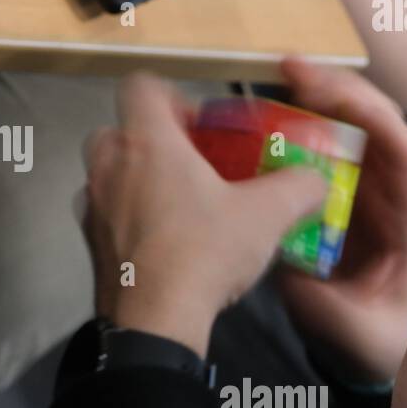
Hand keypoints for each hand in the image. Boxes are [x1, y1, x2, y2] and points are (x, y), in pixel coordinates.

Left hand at [83, 73, 327, 355]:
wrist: (153, 322)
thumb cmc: (204, 252)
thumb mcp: (268, 214)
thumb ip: (298, 185)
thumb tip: (317, 178)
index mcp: (146, 141)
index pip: (141, 86)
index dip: (170, 94)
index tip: (198, 122)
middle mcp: (109, 165)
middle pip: (122, 130)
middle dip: (154, 140)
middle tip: (193, 162)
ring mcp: (93, 204)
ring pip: (110, 173)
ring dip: (139, 178)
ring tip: (181, 203)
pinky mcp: (89, 242)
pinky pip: (108, 212)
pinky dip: (130, 216)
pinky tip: (164, 241)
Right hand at [275, 57, 406, 384]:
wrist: (375, 352)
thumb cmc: (380, 345)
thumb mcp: (358, 335)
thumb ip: (329, 308)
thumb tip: (288, 267)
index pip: (403, 154)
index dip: (372, 118)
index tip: (331, 96)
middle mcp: (391, 196)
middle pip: (377, 125)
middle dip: (340, 89)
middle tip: (293, 67)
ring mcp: (364, 193)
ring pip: (350, 130)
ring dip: (320, 96)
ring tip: (283, 73)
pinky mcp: (336, 198)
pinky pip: (321, 151)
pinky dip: (299, 125)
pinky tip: (269, 110)